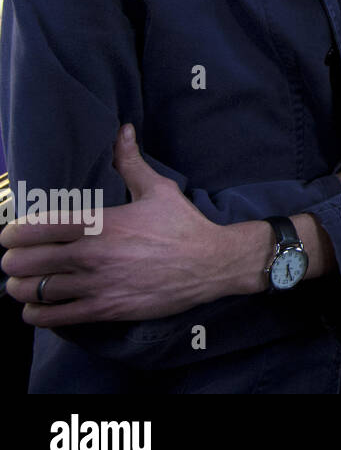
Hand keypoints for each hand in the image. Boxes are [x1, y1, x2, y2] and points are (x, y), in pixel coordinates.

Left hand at [1, 124, 230, 325]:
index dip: (12, 232)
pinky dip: (36, 313)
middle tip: (19, 258)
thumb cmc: (184, 225)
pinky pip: (52, 318)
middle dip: (13, 260)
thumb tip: (122, 131)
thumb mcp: (158, 189)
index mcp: (100, 223)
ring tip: (25, 282)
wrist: (212, 263)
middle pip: (22, 261)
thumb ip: (130, 162)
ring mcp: (96, 285)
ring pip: (31, 291)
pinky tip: (40, 306)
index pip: (33, 228)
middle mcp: (92, 255)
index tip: (14, 234)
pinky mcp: (105, 309)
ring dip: (21, 287)